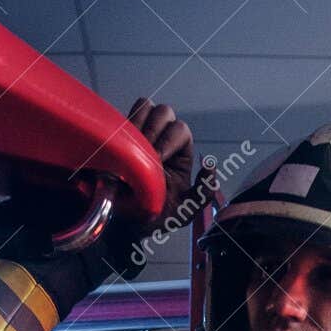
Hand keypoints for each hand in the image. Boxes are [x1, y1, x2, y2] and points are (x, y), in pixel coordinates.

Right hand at [125, 98, 217, 226]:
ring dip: (139, 124)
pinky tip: (120, 146)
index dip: (169, 140)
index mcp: (180, 152)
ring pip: (146, 107)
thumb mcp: (186, 211)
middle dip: (153, 130)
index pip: (180, 129)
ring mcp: (141, 134)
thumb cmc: (156, 216)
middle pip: (165, 112)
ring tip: (131, 149)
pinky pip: (125, 115)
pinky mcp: (121, 137)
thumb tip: (210, 164)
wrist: (127, 224)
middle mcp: (162, 138)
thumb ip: (204, 193)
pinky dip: (124, 124)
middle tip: (143, 153)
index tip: (156, 160)